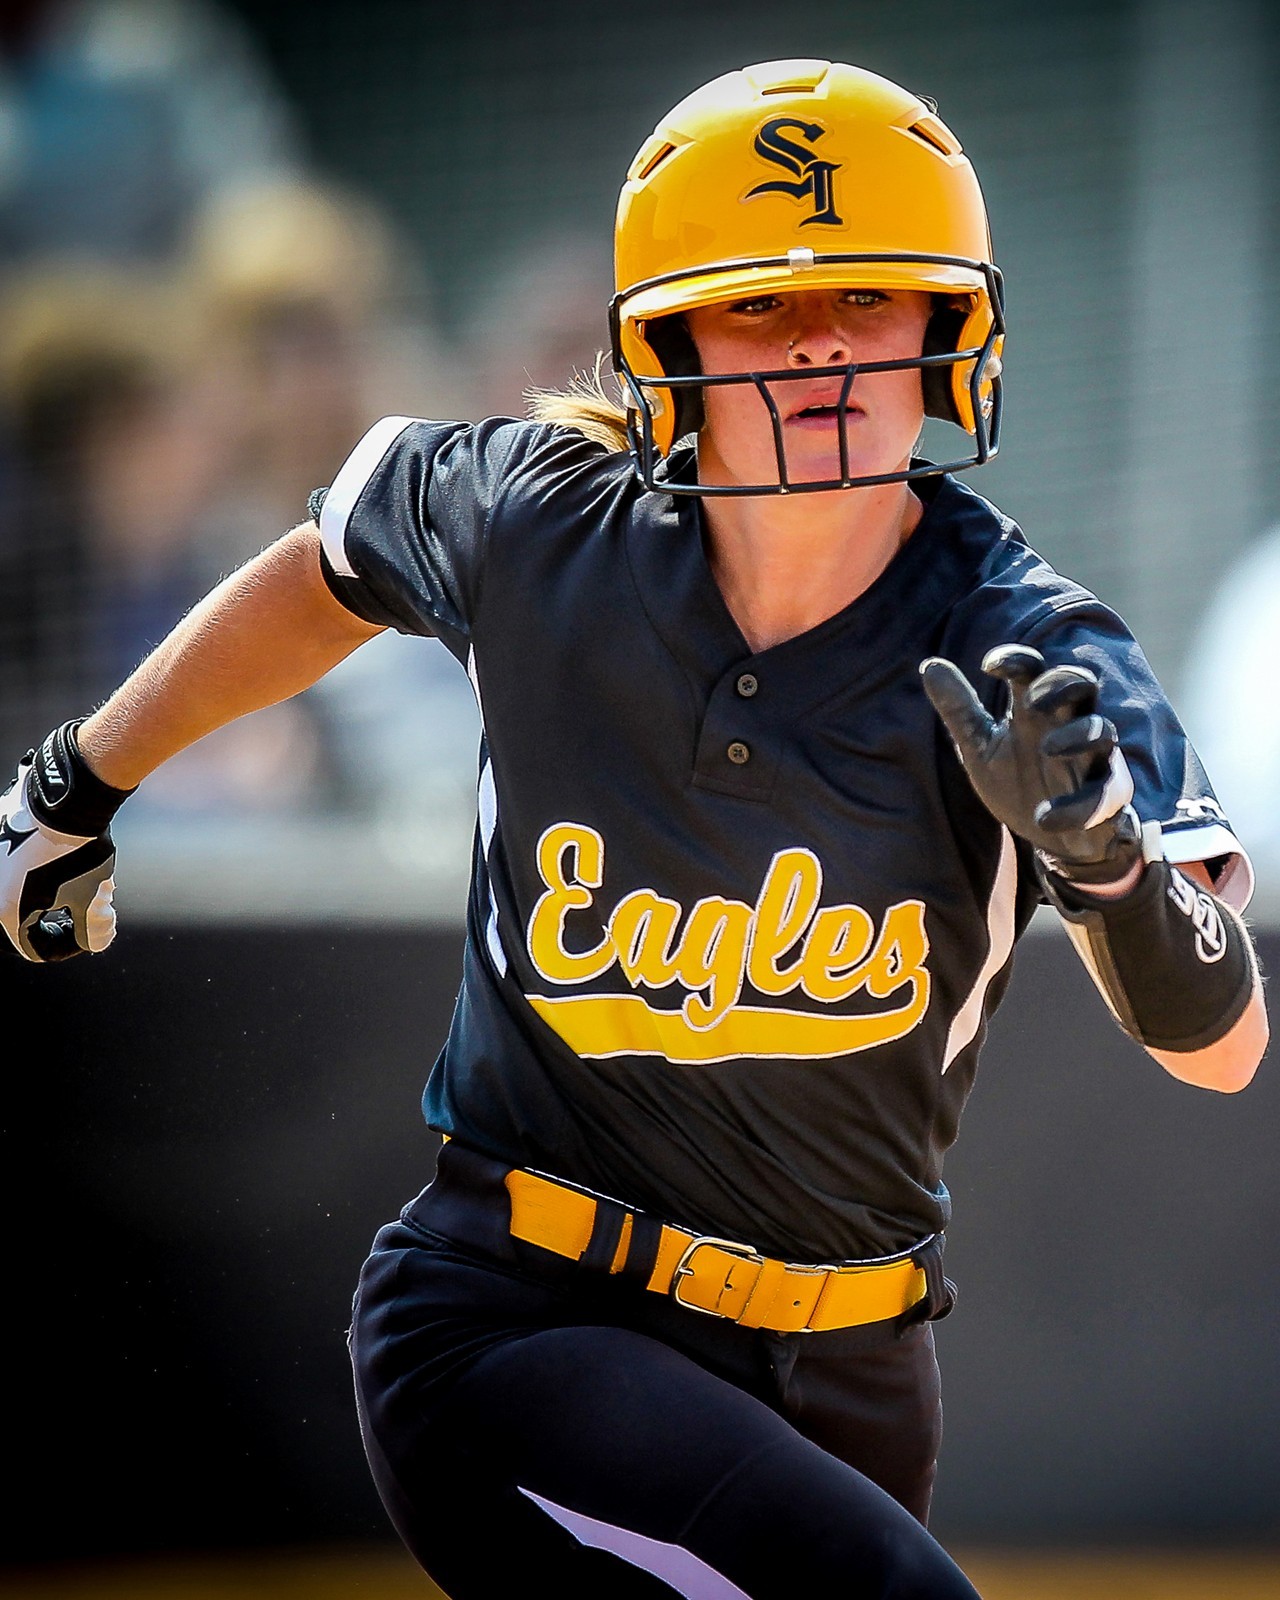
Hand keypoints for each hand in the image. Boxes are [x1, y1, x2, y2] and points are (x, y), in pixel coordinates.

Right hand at [0, 741, 119, 961]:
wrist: (67, 800)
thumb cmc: (78, 853)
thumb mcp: (93, 899)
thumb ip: (92, 930)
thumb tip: (94, 941)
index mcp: (8, 910)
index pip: (33, 947)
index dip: (67, 946)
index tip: (88, 930)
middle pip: (29, 918)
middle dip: (63, 915)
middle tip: (90, 902)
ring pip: (25, 889)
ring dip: (55, 890)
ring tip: (83, 875)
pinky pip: (19, 863)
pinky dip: (42, 867)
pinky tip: (66, 854)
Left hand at [920, 644, 1143, 885]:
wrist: (1054, 838)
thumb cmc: (1020, 784)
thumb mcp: (981, 749)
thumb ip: (959, 710)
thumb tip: (930, 664)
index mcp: (1036, 710)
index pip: (1034, 669)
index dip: (1017, 659)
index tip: (989, 665)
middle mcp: (1068, 726)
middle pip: (1081, 683)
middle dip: (1060, 683)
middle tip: (1031, 700)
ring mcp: (1092, 761)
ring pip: (1102, 730)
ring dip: (1078, 734)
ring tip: (1046, 748)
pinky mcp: (1108, 800)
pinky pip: (1104, 796)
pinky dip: (1077, 807)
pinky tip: (1046, 818)